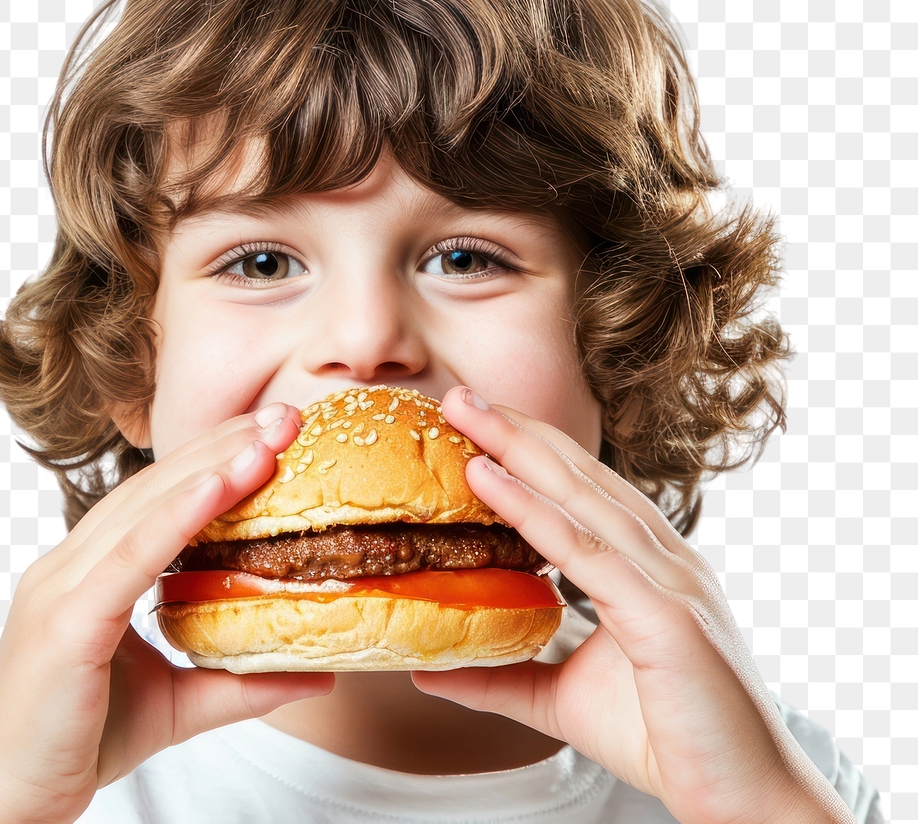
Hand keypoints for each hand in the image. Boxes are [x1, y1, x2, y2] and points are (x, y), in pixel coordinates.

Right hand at [0, 404, 333, 823]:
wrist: (0, 804)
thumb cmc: (74, 744)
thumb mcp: (177, 706)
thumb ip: (240, 685)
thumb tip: (318, 675)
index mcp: (88, 573)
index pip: (158, 498)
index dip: (214, 458)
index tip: (269, 432)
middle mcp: (70, 566)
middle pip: (156, 488)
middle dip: (223, 445)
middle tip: (284, 416)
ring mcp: (61, 586)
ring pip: (146, 509)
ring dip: (212, 468)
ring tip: (269, 438)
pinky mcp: (64, 621)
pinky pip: (129, 557)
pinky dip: (177, 516)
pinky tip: (220, 485)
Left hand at [411, 387, 852, 823]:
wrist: (746, 800)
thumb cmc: (666, 739)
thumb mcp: (562, 698)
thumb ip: (502, 677)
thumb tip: (429, 670)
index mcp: (650, 566)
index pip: (581, 489)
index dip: (527, 450)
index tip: (474, 421)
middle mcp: (664, 558)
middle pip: (578, 474)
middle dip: (516, 429)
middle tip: (458, 393)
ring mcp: (669, 580)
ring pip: (581, 497)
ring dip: (516, 449)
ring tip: (464, 413)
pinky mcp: (665, 615)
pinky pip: (587, 550)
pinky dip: (534, 509)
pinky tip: (490, 478)